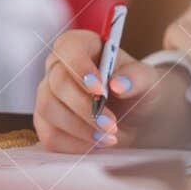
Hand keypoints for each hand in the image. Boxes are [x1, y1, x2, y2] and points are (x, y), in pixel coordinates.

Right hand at [34, 28, 190, 152]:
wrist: (134, 115)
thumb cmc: (135, 89)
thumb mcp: (146, 80)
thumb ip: (136, 77)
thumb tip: (119, 84)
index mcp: (80, 45)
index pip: (69, 49)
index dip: (81, 69)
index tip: (101, 90)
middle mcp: (58, 66)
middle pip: (57, 83)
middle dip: (85, 108)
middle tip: (111, 124)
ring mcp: (47, 94)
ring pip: (48, 109)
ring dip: (80, 128)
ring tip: (108, 137)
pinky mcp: (45, 122)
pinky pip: (49, 135)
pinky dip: (74, 144)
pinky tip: (96, 144)